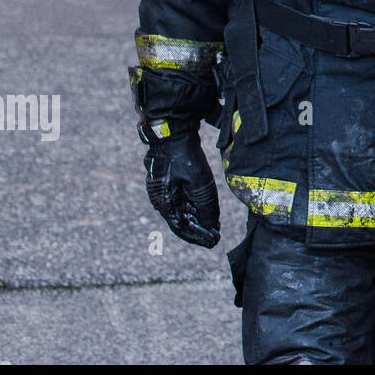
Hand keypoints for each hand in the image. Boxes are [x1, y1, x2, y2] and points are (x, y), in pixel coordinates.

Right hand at [144, 129, 220, 247]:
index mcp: (164, 203)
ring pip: (180, 210)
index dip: (198, 237)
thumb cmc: (184, 157)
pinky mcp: (167, 180)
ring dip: (196, 219)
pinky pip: (180, 199)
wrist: (172, 132)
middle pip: (180, 221)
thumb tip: (210, 227)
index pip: (181, 228)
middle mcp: (160, 199)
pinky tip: (203, 209)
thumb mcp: (200, 183)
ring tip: (212, 225)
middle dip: (198, 230)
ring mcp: (162, 189)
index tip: (213, 242)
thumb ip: (205, 207)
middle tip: (214, 236)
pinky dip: (192, 206)